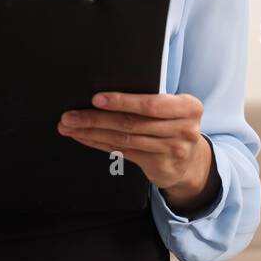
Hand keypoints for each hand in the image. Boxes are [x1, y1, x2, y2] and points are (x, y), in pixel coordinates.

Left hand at [57, 92, 220, 215]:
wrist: (190, 161)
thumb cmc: (174, 125)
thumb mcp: (173, 109)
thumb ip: (151, 101)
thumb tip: (105, 95)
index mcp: (188, 107)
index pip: (151, 104)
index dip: (122, 101)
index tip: (96, 99)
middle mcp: (184, 129)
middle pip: (132, 123)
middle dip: (96, 118)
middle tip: (70, 116)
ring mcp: (172, 150)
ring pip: (124, 139)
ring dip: (92, 133)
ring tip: (70, 127)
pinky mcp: (159, 166)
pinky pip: (123, 152)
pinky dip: (100, 144)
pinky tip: (85, 138)